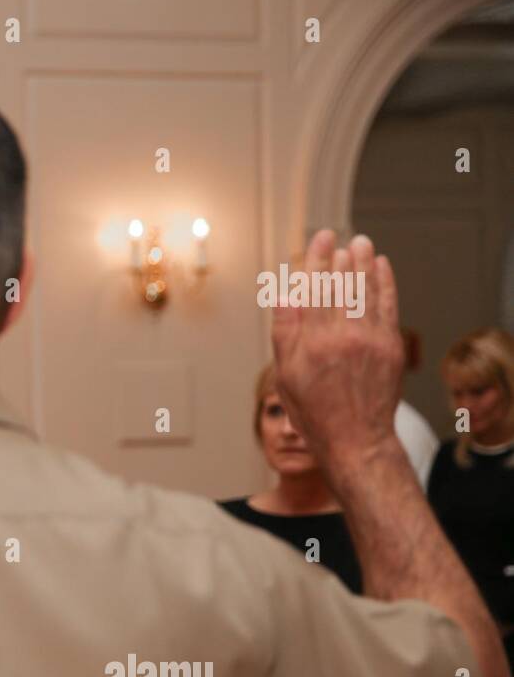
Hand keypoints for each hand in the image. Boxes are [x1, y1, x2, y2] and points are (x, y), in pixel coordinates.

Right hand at [270, 229, 404, 475]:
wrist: (355, 439)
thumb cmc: (314, 412)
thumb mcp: (286, 376)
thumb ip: (285, 332)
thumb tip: (284, 294)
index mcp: (312, 343)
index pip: (315, 290)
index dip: (317, 260)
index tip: (319, 238)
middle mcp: (343, 337)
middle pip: (342, 285)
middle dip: (340, 257)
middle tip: (339, 237)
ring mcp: (370, 341)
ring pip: (365, 291)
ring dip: (363, 263)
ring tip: (360, 243)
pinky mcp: (391, 347)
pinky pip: (388, 305)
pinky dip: (385, 283)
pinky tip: (381, 267)